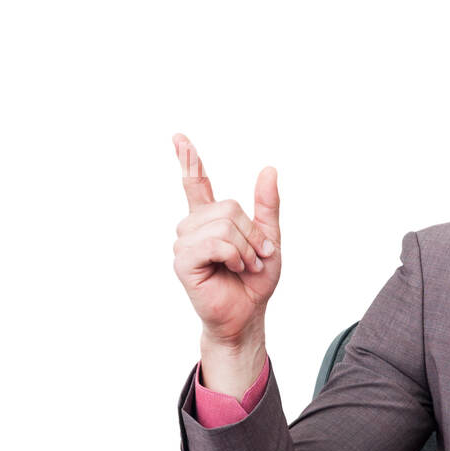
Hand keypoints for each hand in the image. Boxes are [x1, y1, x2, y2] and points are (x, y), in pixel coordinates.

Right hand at [171, 133, 280, 346]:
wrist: (248, 313)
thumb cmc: (255, 280)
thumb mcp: (269, 238)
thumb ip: (267, 205)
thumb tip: (268, 169)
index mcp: (210, 220)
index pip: (196, 185)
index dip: (189, 162)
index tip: (179, 138)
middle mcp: (192, 228)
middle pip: (228, 207)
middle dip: (252, 234)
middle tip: (255, 257)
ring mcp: (184, 244)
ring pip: (223, 225)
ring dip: (245, 248)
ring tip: (243, 266)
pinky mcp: (183, 261)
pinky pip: (215, 243)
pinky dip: (234, 256)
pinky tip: (233, 269)